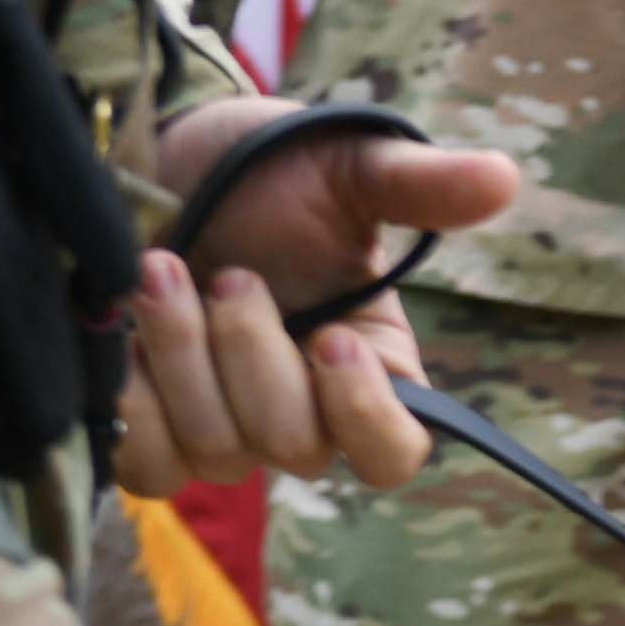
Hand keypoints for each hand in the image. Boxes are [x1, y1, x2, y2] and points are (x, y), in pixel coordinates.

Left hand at [116, 98, 522, 498]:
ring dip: (182, 356)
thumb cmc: (260, 169)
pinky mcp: (151, 430)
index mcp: (366, 370)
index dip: (365, 417)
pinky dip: (132, 403)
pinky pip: (145, 466)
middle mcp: (301, 414)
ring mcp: (223, 429)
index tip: (330, 342)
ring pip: (217, 452)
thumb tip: (502, 178)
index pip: (392, 453)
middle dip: (249, 355)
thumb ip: (417, 185)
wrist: (158, 159)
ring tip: (159, 269)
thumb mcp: (342, 168)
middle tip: (232, 273)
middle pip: (293, 448)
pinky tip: (121, 334)